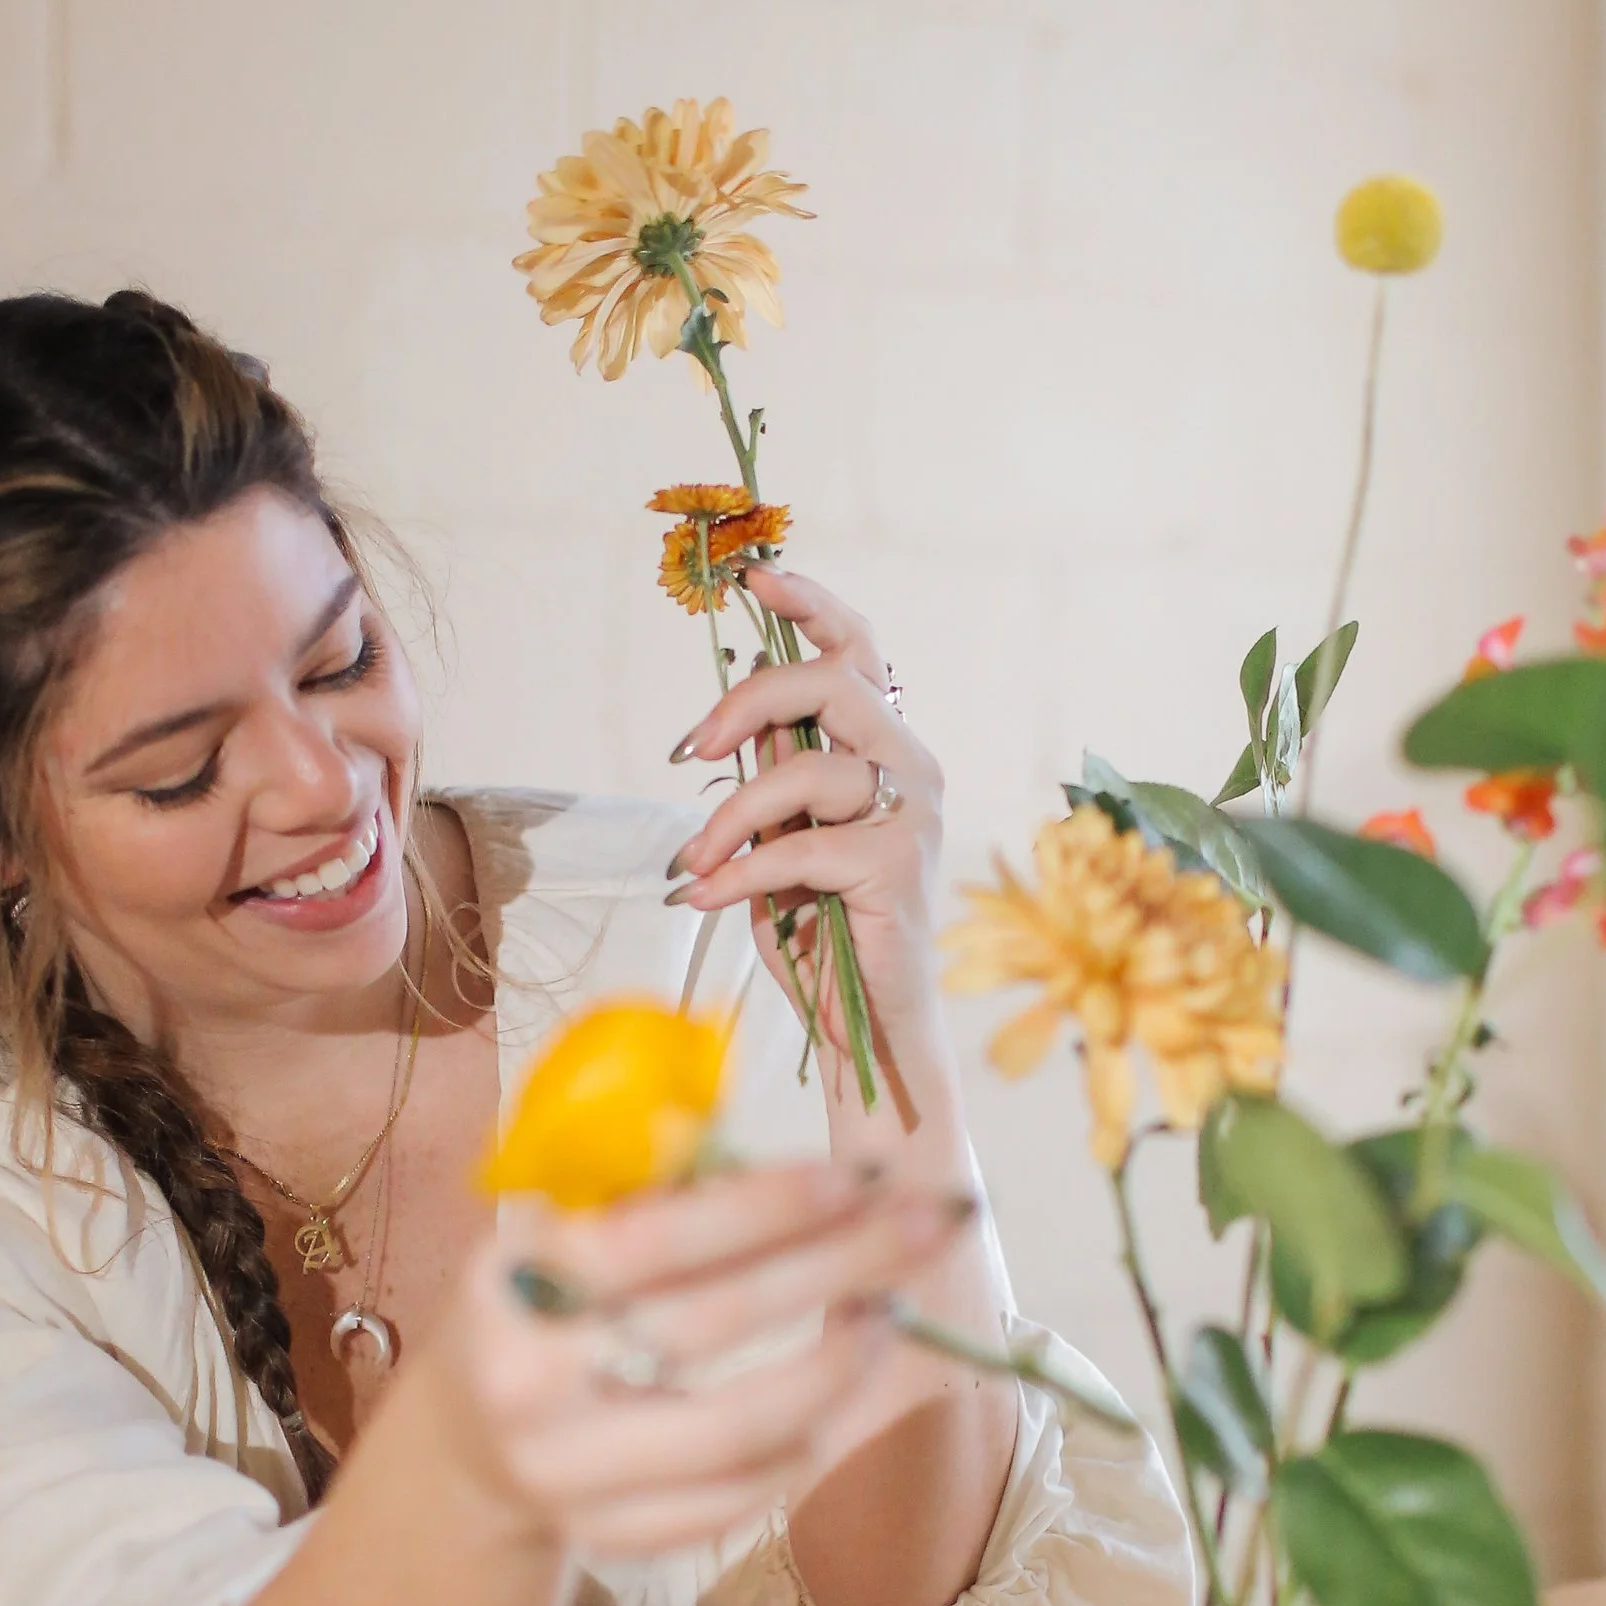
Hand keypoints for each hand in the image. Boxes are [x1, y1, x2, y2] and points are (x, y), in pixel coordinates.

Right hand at [435, 1163, 970, 1559]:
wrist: (463, 1441)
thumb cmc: (543, 1307)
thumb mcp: (564, 1232)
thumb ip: (653, 1191)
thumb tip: (781, 1153)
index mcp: (512, 1284)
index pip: (652, 1239)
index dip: (763, 1207)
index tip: (858, 1180)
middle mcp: (529, 1385)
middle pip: (713, 1328)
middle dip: (838, 1268)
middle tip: (925, 1227)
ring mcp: (567, 1475)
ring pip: (738, 1432)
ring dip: (837, 1369)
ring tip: (888, 1316)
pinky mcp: (610, 1540)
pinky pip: (735, 1501)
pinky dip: (801, 1446)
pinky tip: (837, 1395)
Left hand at [664, 566, 951, 1116]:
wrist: (868, 1027)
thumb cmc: (821, 931)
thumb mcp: (782, 836)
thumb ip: (771, 774)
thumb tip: (731, 718)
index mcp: (885, 747)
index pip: (857, 650)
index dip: (808, 605)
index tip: (752, 577)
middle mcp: (912, 767)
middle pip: (832, 683)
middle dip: (750, 699)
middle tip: (692, 749)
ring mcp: (914, 815)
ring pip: (810, 768)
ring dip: (732, 814)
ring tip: (692, 862)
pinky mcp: (898, 868)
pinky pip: (802, 846)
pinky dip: (740, 872)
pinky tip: (703, 899)